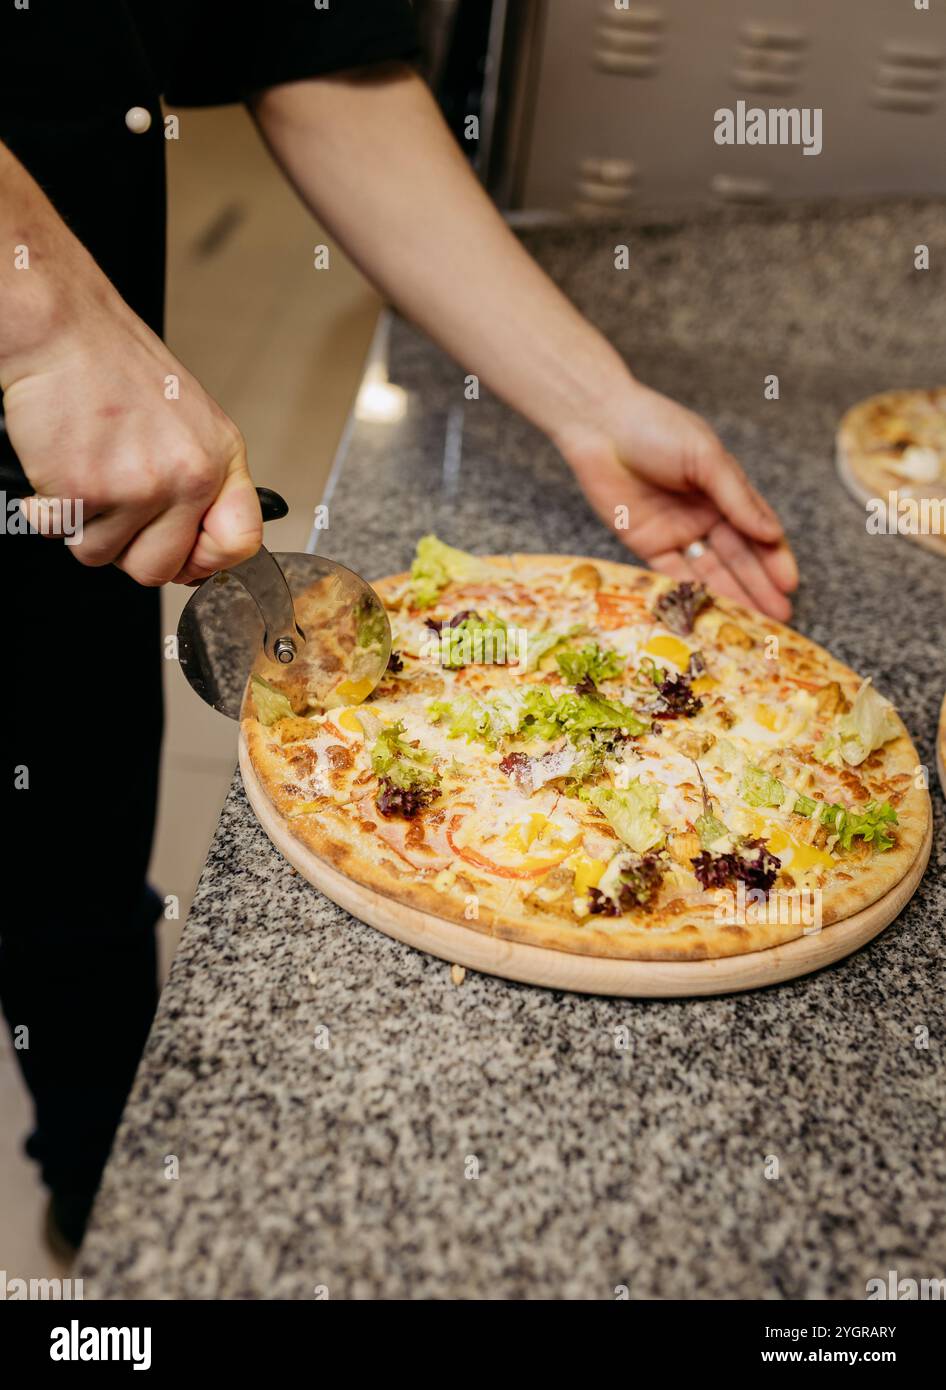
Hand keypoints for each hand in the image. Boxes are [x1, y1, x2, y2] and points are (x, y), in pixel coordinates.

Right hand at [1, 293, 261, 586]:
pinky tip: (61, 468)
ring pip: (105, 556)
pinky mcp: (87, 491)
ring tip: (87, 473)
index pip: (241, 542)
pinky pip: (65, 536)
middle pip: (161, 568)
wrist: (63, 329)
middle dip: (129, 549)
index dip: (206, 560)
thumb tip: (197, 548)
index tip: (184, 554)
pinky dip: (52, 510)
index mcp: (219, 459)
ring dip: (87, 525)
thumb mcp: (189, 420)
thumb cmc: (115, 368)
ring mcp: (140, 487)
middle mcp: (189, 475)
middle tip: (115, 508)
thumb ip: (201, 483)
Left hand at [555, 381, 797, 620]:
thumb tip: (772, 534)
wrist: (600, 427)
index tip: (790, 584)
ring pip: (709, 571)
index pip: (757, 531)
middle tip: (779, 618)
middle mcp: (703, 515)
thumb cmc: (657, 429)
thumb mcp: (706, 458)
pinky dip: (692, 594)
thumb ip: (737, 498)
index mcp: (724, 490)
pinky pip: (673, 575)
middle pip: (737, 558)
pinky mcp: (646, 545)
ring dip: (732, 597)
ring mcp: (675, 531)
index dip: (774, 558)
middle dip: (759, 587)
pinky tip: (712, 614)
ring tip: (754, 624)